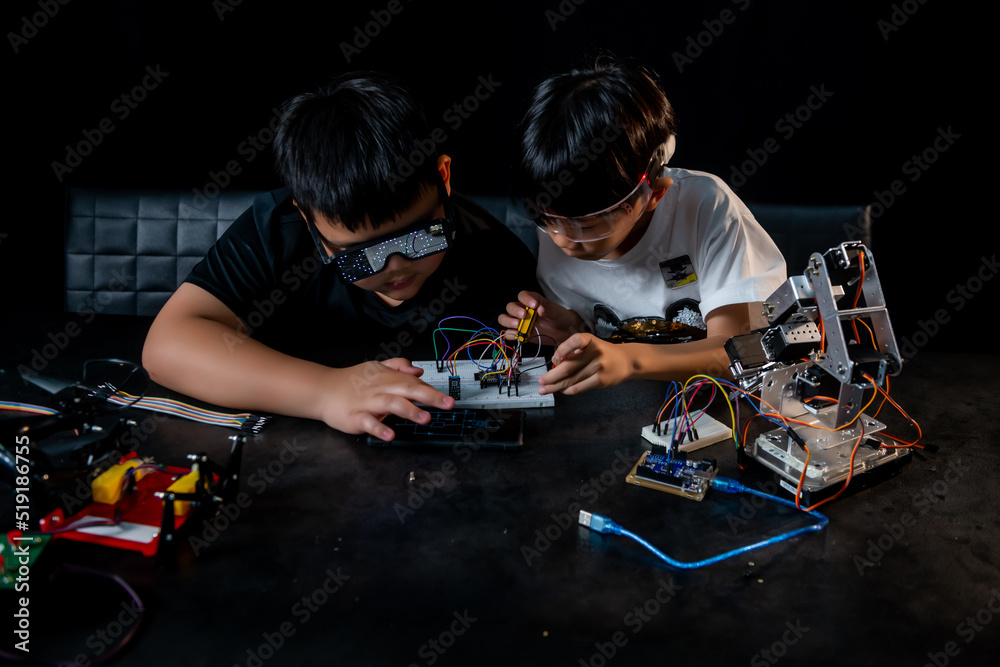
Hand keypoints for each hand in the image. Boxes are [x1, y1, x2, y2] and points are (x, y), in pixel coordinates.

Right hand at [321, 357, 453, 440]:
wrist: (323, 389)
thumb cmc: (352, 381)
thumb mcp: (376, 367)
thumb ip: (398, 366)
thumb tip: (418, 371)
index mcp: (387, 377)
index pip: (413, 382)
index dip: (430, 390)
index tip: (447, 399)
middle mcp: (380, 388)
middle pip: (407, 389)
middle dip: (429, 397)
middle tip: (447, 404)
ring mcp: (368, 403)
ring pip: (391, 404)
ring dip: (409, 411)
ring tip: (425, 418)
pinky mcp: (355, 417)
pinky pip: (368, 422)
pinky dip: (379, 428)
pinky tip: (390, 434)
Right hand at [498, 290, 585, 345]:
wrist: (564, 332)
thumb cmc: (560, 317)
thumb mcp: (556, 311)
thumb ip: (548, 309)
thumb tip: (539, 309)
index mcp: (532, 301)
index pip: (523, 296)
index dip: (526, 299)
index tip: (534, 305)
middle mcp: (523, 310)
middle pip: (510, 307)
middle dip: (515, 311)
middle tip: (524, 315)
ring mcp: (521, 322)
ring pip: (505, 319)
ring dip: (509, 321)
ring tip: (518, 325)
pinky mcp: (521, 334)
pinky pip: (510, 333)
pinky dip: (511, 334)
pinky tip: (518, 335)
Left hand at [537, 333, 633, 394]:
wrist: (626, 361)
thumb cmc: (602, 353)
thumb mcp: (590, 345)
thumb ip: (573, 352)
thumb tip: (553, 366)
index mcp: (590, 340)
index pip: (576, 340)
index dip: (563, 349)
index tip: (554, 359)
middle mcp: (595, 352)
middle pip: (569, 366)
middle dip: (551, 376)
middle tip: (540, 381)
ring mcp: (599, 367)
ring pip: (572, 379)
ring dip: (556, 386)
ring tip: (545, 389)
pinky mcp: (601, 380)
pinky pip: (580, 387)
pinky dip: (568, 390)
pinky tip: (561, 390)